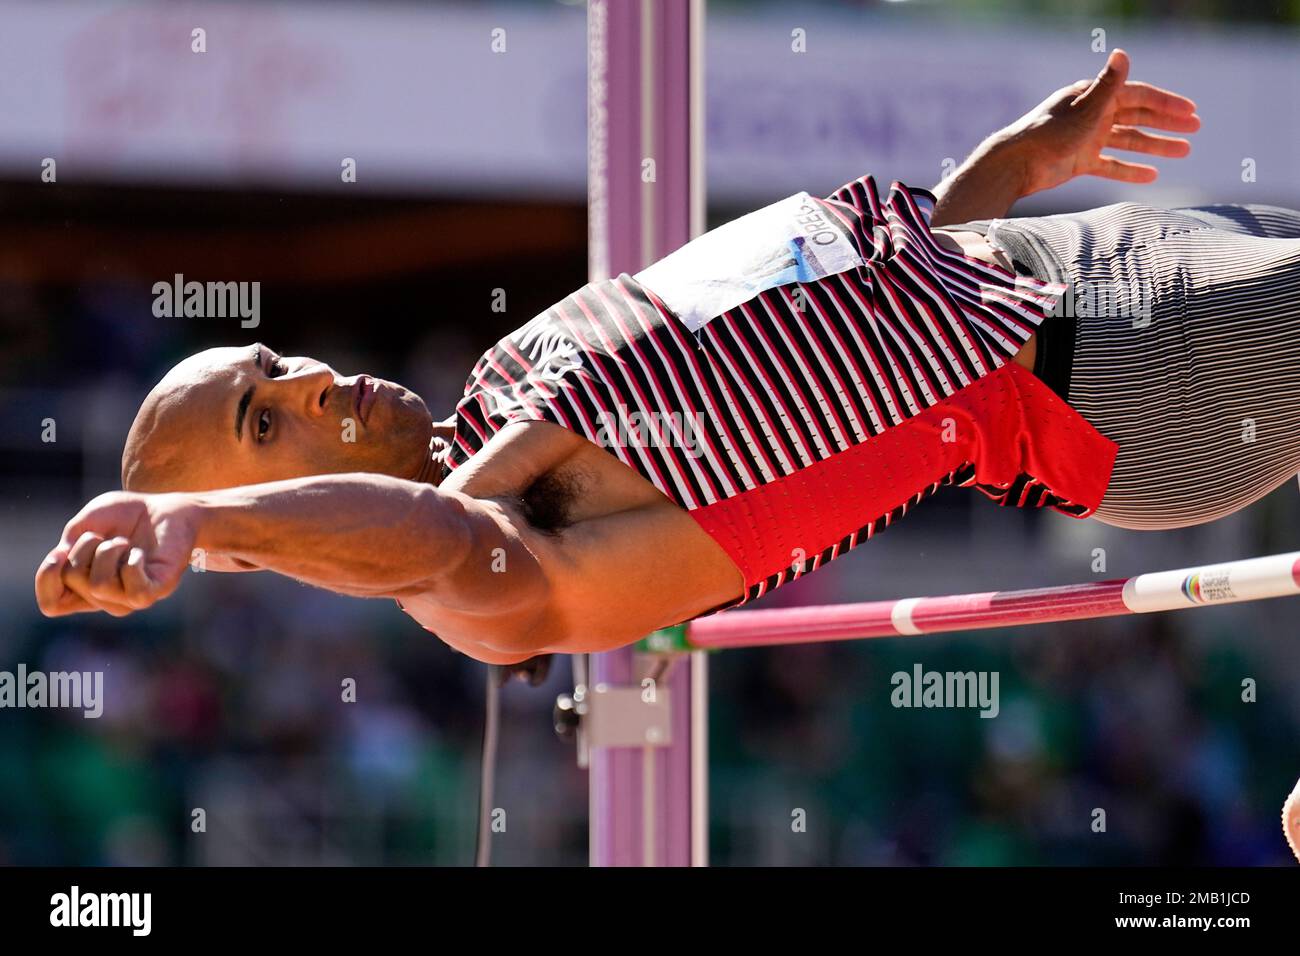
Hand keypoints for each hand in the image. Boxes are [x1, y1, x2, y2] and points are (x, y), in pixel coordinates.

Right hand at [35, 491, 197, 617]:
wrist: (165, 507)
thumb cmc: (125, 516)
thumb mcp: (86, 523)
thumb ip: (68, 544)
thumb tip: (64, 563)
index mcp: (84, 586)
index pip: (52, 605)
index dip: (46, 580)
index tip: (59, 552)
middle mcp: (105, 597)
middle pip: (72, 582)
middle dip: (85, 547)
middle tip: (108, 535)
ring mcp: (130, 597)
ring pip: (98, 585)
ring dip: (108, 551)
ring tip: (125, 542)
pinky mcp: (156, 590)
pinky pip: (133, 589)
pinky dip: (132, 562)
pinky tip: (140, 553)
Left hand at [1003, 49, 1198, 197]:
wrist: (1016, 165)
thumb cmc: (1048, 133)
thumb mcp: (1085, 109)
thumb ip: (1108, 84)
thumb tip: (1122, 52)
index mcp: (1095, 97)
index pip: (1139, 96)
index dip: (1166, 103)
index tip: (1191, 112)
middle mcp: (1093, 115)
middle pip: (1137, 117)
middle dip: (1167, 122)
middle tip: (1195, 129)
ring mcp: (1087, 138)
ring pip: (1128, 141)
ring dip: (1155, 146)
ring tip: (1184, 151)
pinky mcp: (1079, 161)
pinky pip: (1110, 165)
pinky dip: (1129, 169)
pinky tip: (1151, 174)